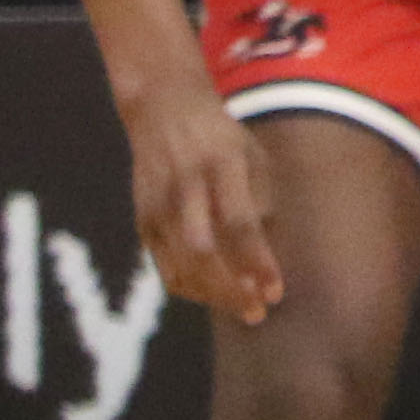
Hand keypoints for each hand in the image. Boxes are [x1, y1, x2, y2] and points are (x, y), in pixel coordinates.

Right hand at [122, 73, 282, 325]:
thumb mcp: (252, 154)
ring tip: (243, 308)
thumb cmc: (221, 137)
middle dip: (231, 289)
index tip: (276, 290)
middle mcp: (186, 185)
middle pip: (203, 250)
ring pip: (179, 264)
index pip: (240, 223)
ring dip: (212, 295)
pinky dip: (189, 287)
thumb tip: (270, 254)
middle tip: (258, 312)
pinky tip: (214, 294)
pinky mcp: (142, 218)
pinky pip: (164, 265)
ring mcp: (158, 203)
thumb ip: (262, 200)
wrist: (162, 108)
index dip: (258, 262)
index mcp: (221, 164)